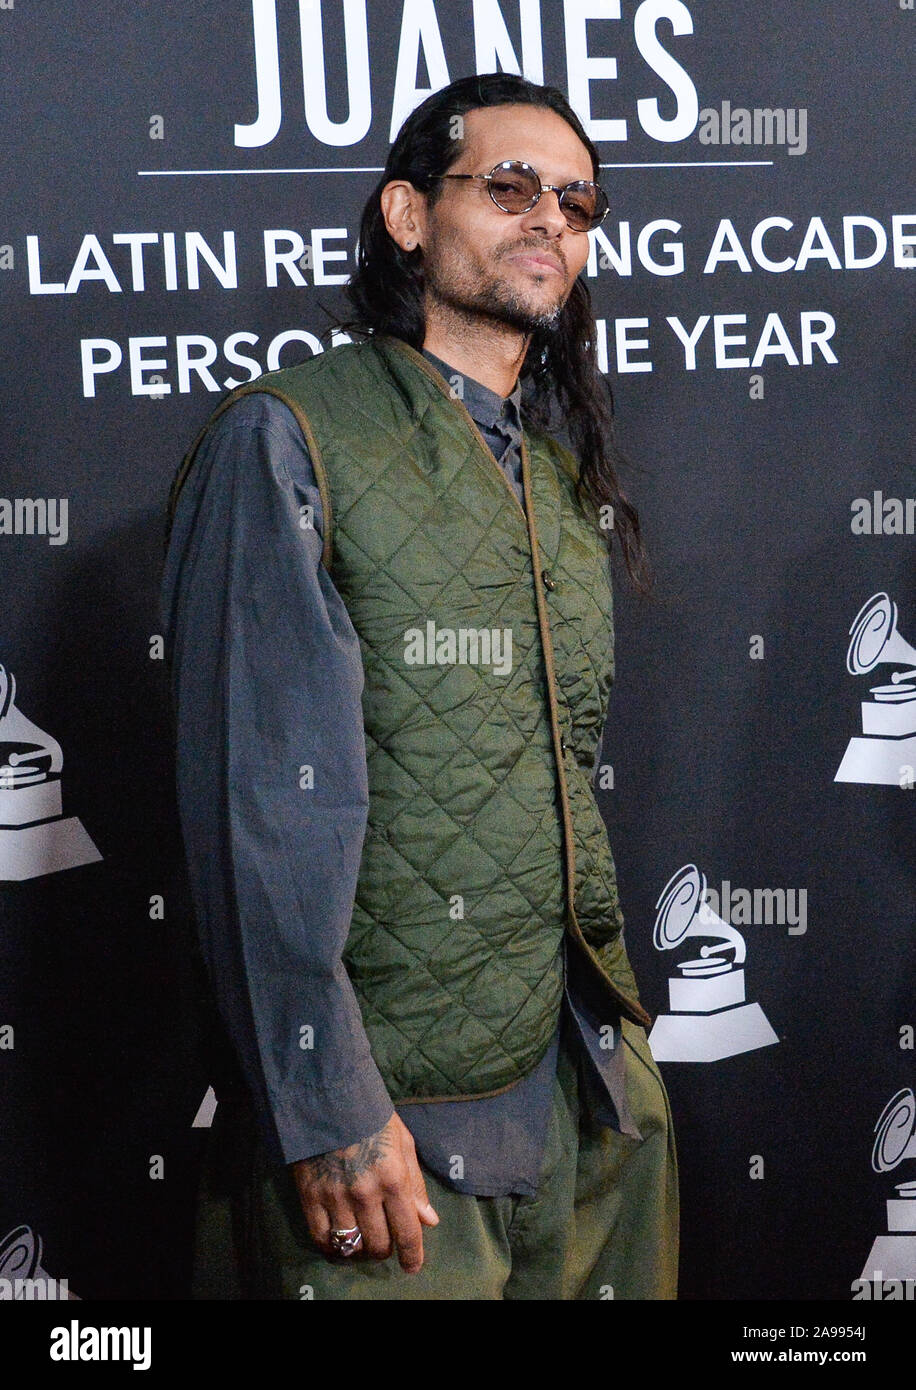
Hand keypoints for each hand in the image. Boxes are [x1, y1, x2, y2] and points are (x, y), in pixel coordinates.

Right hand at [290, 1111, 438, 1273]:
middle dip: (385, 1250)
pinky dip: (331, 1246)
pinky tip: (337, 1242)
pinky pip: (321, 1237)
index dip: (413, 1256)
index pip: (407, 1232)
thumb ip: (415, 1184)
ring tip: (361, 1241)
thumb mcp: (403, 1143)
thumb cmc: (372, 1116)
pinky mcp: (310, 1195)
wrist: (327, 1096)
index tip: (413, 1267)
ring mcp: (335, 1196)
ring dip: (359, 1249)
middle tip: (385, 1244)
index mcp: (393, 1178)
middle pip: (379, 1244)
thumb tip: (430, 1221)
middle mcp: (366, 1193)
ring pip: (351, 1245)